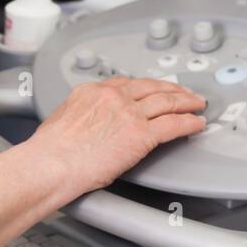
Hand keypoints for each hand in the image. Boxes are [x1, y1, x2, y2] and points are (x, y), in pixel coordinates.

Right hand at [29, 77, 205, 199]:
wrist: (51, 163)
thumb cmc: (50, 150)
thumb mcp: (62, 117)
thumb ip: (81, 113)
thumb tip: (84, 122)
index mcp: (93, 90)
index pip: (127, 83)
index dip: (146, 86)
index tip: (153, 88)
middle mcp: (113, 96)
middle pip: (152, 87)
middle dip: (171, 89)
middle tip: (183, 92)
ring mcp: (129, 114)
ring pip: (167, 102)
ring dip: (186, 102)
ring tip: (197, 104)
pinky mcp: (141, 134)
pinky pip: (173, 125)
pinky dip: (189, 122)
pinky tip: (196, 123)